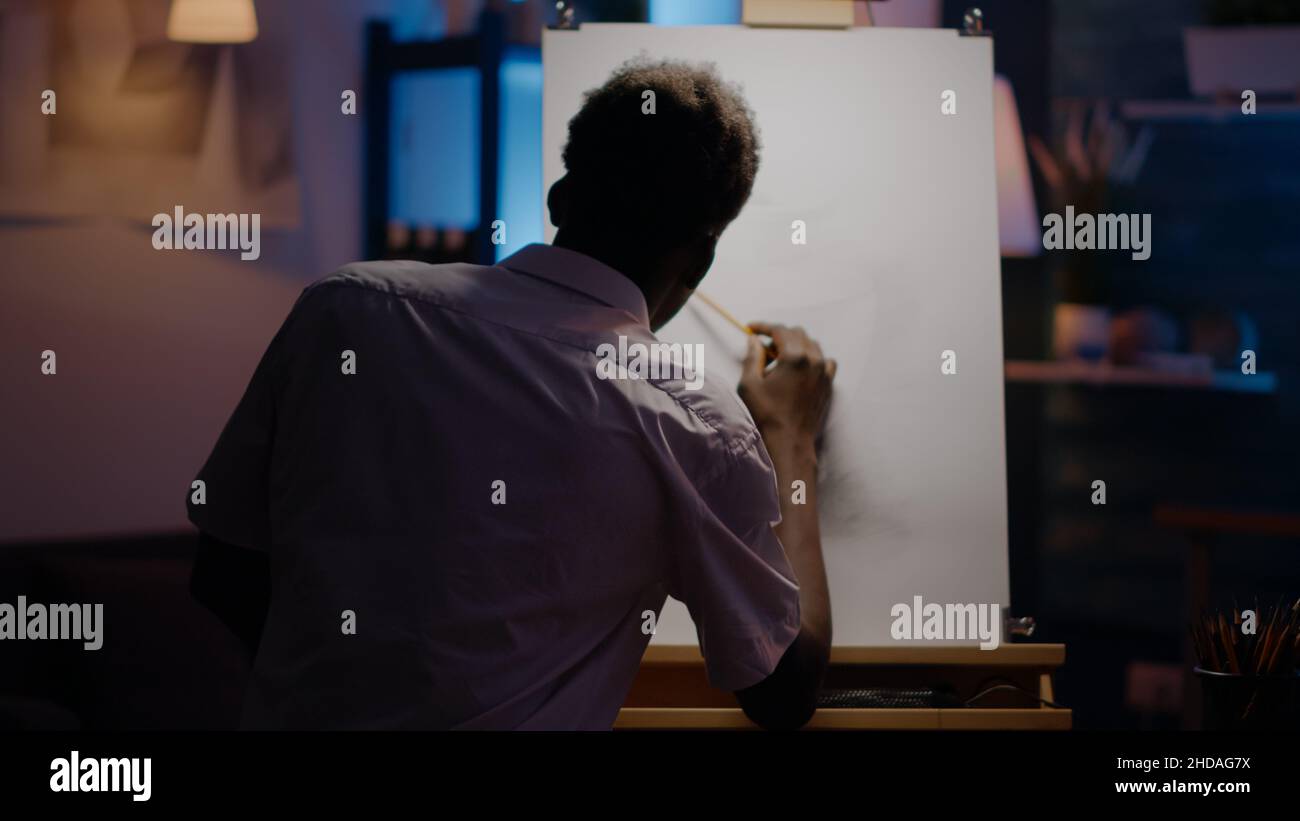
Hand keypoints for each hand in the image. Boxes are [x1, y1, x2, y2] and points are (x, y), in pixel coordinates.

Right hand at [737, 323, 835, 443]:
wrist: (789, 443)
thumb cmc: (767, 416)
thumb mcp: (750, 385)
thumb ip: (751, 357)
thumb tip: (753, 341)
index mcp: (794, 357)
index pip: (779, 330)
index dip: (763, 326)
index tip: (751, 328)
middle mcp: (814, 361)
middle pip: (797, 333)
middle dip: (778, 335)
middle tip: (763, 347)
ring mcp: (824, 373)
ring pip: (812, 345)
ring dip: (795, 345)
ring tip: (780, 358)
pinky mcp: (828, 385)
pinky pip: (825, 361)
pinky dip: (813, 358)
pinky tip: (801, 369)